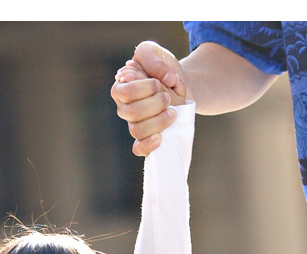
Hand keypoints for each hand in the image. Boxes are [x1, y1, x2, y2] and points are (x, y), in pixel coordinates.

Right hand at [111, 41, 188, 155]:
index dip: (145, 88)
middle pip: (133, 113)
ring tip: (172, 112)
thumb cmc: (165, 69)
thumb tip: (160, 79)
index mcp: (122, 87)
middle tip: (168, 97)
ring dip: (159, 121)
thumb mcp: (157, 52)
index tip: (158, 82)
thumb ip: (151, 57)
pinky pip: (138, 148)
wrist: (184, 85)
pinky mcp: (144, 137)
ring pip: (138, 130)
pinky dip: (148, 145)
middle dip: (157, 103)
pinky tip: (160, 137)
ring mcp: (133, 123)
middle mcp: (124, 107)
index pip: (125, 93)